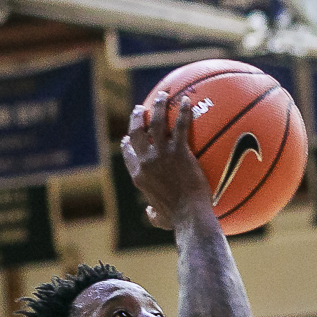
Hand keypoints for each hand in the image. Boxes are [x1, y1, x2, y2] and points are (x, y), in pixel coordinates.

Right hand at [121, 91, 212, 229]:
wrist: (189, 216)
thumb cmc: (177, 220)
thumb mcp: (160, 219)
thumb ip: (153, 214)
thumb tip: (150, 213)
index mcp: (139, 176)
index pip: (128, 154)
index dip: (127, 143)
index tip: (128, 137)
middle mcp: (146, 162)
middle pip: (136, 132)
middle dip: (136, 117)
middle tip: (141, 108)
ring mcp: (162, 155)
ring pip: (155, 123)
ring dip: (157, 106)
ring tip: (163, 96)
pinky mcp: (179, 152)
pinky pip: (180, 126)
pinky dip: (182, 112)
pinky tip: (187, 101)